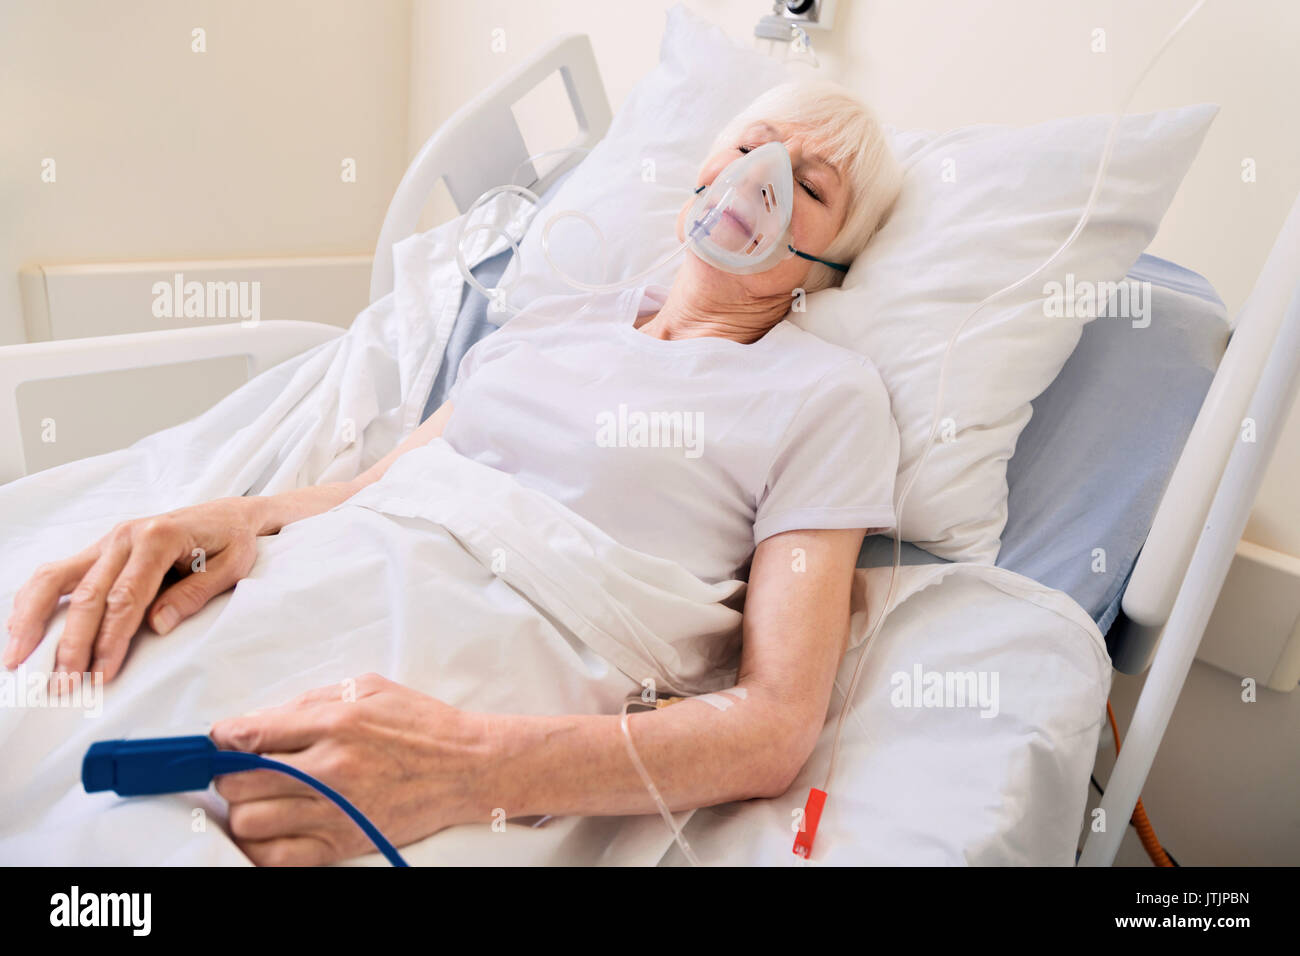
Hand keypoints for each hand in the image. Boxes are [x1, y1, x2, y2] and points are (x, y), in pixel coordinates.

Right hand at [3, 496, 261, 680]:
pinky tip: (21, 629)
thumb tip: (158, 624)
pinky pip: (56, 574)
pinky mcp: (98, 551)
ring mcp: (107, 541)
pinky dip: (33, 601)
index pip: (126, 596)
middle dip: (73, 643)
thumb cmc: (231, 541)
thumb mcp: (231, 566)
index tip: (101, 672)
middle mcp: (125, 536)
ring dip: (33, 621)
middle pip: (88, 595)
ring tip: (19, 659)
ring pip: (56, 579)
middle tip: (64, 682)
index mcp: (159, 537)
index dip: (111, 638)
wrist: (227, 514)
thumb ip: (195, 593)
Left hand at [210, 673, 486, 865]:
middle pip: (238, 781)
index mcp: (335, 722)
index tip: (220, 740)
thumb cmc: (422, 725)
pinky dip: (260, 848)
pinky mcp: (344, 842)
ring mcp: (335, 809)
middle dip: (228, 774)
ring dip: (243, 810)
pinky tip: (268, 831)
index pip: (249, 734)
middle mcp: (330, 767)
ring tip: (257, 799)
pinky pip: (278, 858)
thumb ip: (310, 701)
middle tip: (240, 769)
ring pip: (249, 821)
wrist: (468, 766)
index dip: (222, 738)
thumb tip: (260, 720)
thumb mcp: (368, 688)